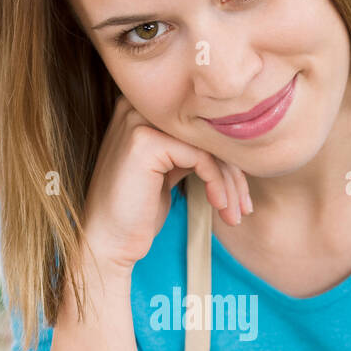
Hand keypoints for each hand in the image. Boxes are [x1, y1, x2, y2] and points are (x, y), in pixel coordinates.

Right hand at [82, 94, 253, 275]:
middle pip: (206, 132)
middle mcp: (137, 107)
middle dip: (233, 173)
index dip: (227, 159)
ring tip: (235, 214)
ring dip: (230, 183)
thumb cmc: (137, 213)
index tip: (241, 194)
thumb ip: (189, 151)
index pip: (200, 126)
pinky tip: (219, 206)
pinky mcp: (145, 140)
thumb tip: (236, 147)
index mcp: (142, 110)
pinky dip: (217, 184)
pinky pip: (201, 157)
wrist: (107, 242)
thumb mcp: (167, 173)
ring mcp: (138, 121)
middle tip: (244, 207)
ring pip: (208, 145)